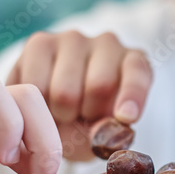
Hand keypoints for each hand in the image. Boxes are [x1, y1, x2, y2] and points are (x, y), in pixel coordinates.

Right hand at [6, 31, 152, 160]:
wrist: (52, 111)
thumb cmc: (88, 123)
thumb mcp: (106, 135)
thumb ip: (108, 134)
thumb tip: (100, 134)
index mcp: (134, 63)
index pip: (138, 72)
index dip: (133, 94)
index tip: (127, 117)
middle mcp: (108, 43)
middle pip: (99, 86)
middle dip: (87, 115)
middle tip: (81, 120)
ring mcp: (73, 38)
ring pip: (65, 91)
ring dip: (60, 115)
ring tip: (62, 113)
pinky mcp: (40, 42)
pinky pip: (36, 85)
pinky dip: (37, 107)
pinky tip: (42, 105)